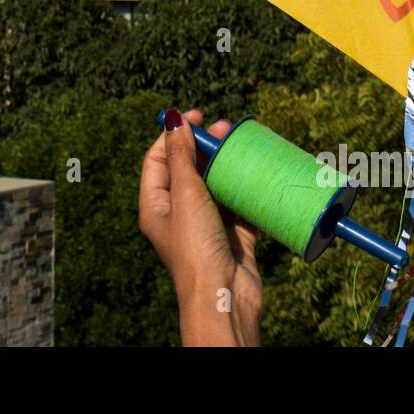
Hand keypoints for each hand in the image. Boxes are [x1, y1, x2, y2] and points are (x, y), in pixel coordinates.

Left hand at [138, 107, 262, 344]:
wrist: (224, 297)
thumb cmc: (195, 247)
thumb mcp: (185, 194)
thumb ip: (180, 156)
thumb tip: (173, 119)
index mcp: (155, 205)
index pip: (158, 160)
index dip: (174, 135)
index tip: (195, 116)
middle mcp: (178, 214)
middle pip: (189, 169)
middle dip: (205, 146)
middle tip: (224, 128)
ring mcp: (206, 225)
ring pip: (216, 185)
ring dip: (227, 164)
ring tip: (241, 144)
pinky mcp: (233, 236)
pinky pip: (240, 205)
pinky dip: (248, 189)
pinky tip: (258, 172)